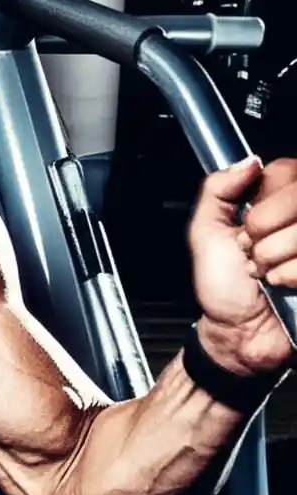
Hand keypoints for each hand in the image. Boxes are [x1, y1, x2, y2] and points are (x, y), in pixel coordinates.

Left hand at [189, 155, 296, 376]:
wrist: (238, 332)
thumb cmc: (222, 285)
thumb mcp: (206, 233)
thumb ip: (218, 191)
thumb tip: (249, 162)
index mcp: (277, 202)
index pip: (287, 171)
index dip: (264, 201)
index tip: (247, 226)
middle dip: (262, 233)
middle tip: (251, 252)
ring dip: (274, 257)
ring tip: (265, 271)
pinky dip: (290, 275)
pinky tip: (282, 285)